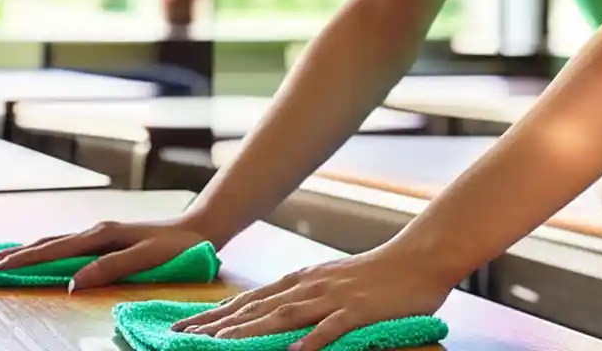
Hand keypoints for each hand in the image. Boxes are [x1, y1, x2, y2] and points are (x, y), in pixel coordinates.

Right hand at [0, 217, 210, 291]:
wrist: (200, 227)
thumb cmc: (177, 247)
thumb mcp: (145, 259)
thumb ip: (110, 269)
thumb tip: (72, 283)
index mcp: (100, 235)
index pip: (52, 250)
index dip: (22, 261)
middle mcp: (94, 231)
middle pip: (44, 243)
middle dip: (10, 255)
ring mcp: (98, 233)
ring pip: (52, 242)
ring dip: (24, 251)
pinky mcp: (104, 238)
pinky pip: (65, 244)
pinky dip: (44, 249)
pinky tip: (37, 254)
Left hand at [169, 246, 451, 350]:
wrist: (416, 259)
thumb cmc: (375, 275)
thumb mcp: (329, 281)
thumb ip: (300, 296)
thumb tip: (270, 312)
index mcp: (299, 280)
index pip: (249, 299)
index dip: (215, 314)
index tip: (186, 326)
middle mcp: (308, 286)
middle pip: (256, 308)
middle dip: (219, 324)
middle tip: (185, 336)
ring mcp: (332, 297)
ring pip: (284, 315)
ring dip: (251, 330)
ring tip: (221, 344)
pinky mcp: (357, 310)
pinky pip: (331, 328)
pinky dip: (310, 340)